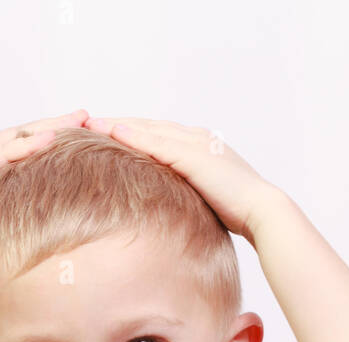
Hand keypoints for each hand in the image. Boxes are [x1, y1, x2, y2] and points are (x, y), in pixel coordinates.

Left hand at [83, 116, 280, 243]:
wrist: (263, 212)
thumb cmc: (239, 212)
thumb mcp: (204, 198)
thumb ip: (184, 192)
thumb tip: (167, 206)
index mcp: (200, 146)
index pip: (157, 134)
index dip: (129, 132)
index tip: (103, 134)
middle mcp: (197, 137)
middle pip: (147, 126)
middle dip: (117, 124)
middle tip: (85, 123)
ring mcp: (195, 144)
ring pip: (148, 129)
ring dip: (118, 125)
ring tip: (89, 125)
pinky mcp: (193, 156)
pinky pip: (156, 143)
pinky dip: (133, 136)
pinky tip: (111, 133)